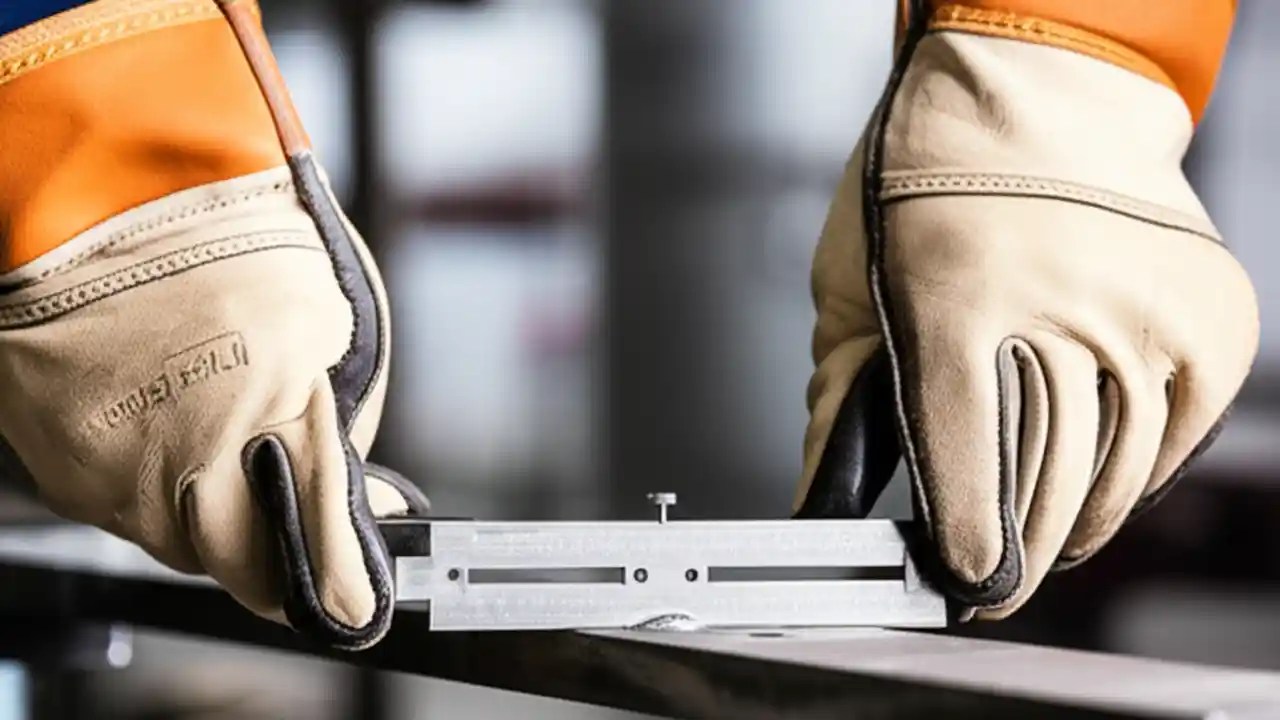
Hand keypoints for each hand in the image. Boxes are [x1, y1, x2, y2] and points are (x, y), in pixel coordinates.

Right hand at [0, 0, 425, 648]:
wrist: (107, 186)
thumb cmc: (235, 235)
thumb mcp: (337, 324)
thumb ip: (341, 422)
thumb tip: (360, 488)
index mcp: (268, 420)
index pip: (314, 562)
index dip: (340, 581)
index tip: (357, 591)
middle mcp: (180, 466)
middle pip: (237, 566)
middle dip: (273, 542)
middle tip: (291, 492)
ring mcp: (109, 470)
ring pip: (174, 536)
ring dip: (208, 504)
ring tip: (219, 423)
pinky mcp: (56, 461)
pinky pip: (120, 500)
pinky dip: (152, 475)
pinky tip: (168, 414)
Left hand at [795, 21, 1257, 615]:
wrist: (1037, 96)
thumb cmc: (927, 182)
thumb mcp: (853, 280)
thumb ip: (838, 394)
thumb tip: (820, 493)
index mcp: (955, 297)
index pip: (963, 453)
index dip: (965, 536)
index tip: (964, 578)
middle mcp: (1062, 304)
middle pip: (1046, 477)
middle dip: (1016, 553)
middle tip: (996, 585)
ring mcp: (1146, 311)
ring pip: (1118, 470)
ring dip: (1077, 525)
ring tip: (1045, 545)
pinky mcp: (1208, 316)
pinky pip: (1178, 436)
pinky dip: (1138, 478)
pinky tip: (1102, 490)